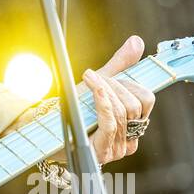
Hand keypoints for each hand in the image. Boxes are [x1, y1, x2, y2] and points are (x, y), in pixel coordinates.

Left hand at [81, 34, 155, 163]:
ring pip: (123, 111)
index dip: (130, 83)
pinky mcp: (103, 152)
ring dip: (104, 90)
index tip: (111, 75)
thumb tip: (137, 41)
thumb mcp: (99, 83)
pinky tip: (95, 87)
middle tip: (95, 78)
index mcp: (134, 125)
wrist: (47, 128)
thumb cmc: (75, 108)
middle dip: (115, 86)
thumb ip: (120, 65)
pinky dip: (103, 100)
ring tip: (89, 81)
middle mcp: (129, 140)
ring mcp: (117, 149)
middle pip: (135, 105)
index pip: (147, 100)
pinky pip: (110, 121)